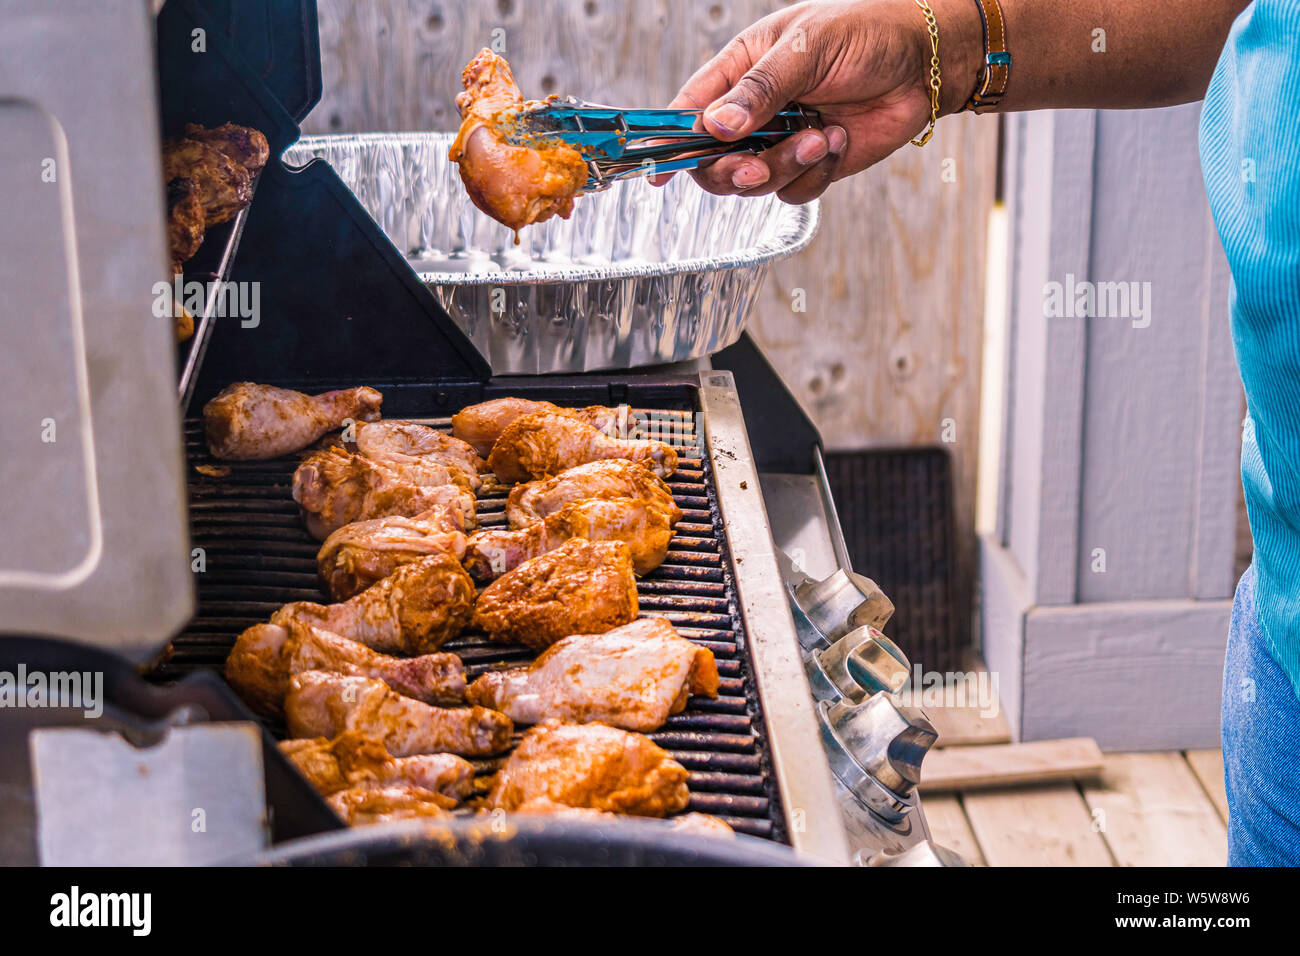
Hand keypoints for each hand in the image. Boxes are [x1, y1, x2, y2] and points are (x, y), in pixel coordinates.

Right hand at [662, 0, 976, 202]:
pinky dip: (815, 175)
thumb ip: (760, 89)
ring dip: (784, 167)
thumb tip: (717, 127)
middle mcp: (753, 113)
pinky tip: (839, 139)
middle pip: (713, 163)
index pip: (689, 113)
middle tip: (756, 167)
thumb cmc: (864, 33)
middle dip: (731, 171)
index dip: (668, 143)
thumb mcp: (806, 48)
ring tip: (822, 137)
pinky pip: (794, 193)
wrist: (925, 60)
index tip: (659, 171)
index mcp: (738, 72)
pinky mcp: (811, 166)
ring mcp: (780, 143)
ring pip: (754, 184)